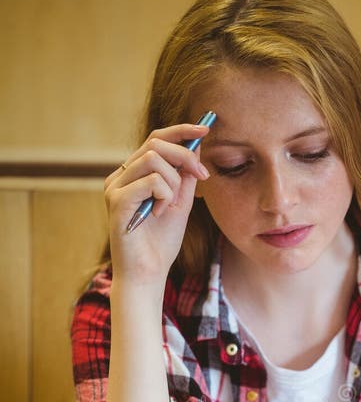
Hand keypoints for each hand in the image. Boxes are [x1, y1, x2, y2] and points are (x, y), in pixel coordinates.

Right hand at [104, 123, 210, 285]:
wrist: (148, 273)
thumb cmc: (161, 243)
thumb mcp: (180, 203)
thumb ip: (185, 176)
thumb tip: (196, 146)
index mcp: (134, 175)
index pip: (156, 140)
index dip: (181, 130)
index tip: (205, 128)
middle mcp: (121, 176)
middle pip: (155, 143)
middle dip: (185, 155)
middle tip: (202, 175)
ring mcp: (115, 186)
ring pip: (154, 159)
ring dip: (173, 182)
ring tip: (170, 206)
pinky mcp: (116, 200)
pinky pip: (150, 181)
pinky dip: (164, 195)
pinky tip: (159, 214)